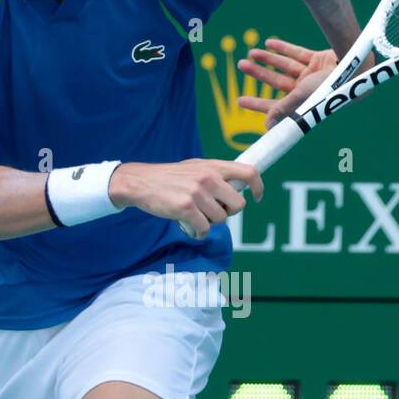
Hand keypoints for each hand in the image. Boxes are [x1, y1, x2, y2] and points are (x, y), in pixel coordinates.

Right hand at [110, 158, 263, 239]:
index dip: (258, 187)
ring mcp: (198, 193)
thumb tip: (239, 187)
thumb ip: (216, 175)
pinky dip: (198, 232)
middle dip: (228, 213)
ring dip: (210, 223)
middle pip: (238, 205)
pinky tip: (189, 227)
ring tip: (195, 217)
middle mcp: (208, 177)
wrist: (141, 182)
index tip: (257, 197)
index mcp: (213, 166)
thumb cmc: (170, 178)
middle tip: (212, 212)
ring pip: (221, 219)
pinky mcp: (186, 208)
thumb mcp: (195, 167)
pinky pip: (204, 229)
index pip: (249, 172)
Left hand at [237, 38, 339, 129]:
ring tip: (251, 52)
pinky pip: (298, 53)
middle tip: (241, 65)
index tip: (239, 100)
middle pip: (277, 83)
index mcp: (302, 104)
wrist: (356, 69)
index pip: (275, 106)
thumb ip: (283, 109)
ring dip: (268, 59)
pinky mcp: (319, 60)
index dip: (258, 104)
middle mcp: (306, 90)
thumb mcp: (302, 97)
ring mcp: (312, 75)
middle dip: (259, 74)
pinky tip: (268, 43)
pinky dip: (283, 48)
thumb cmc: (329, 86)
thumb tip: (266, 126)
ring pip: (285, 66)